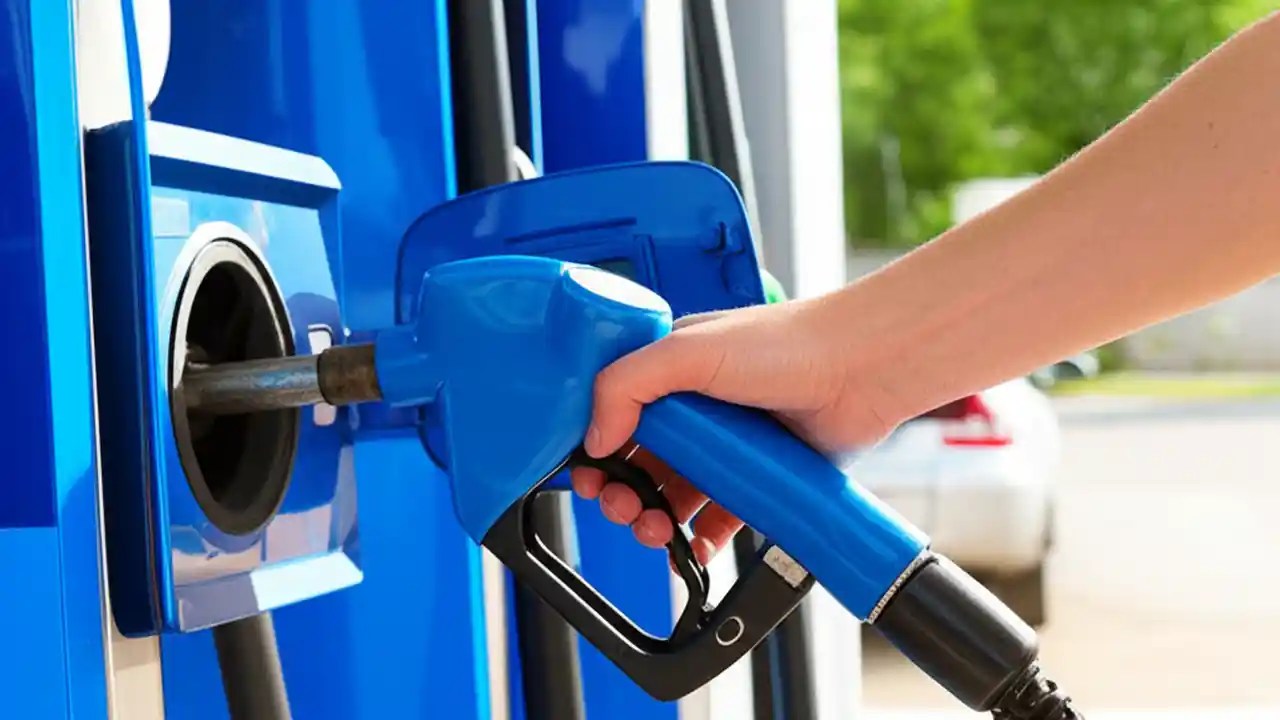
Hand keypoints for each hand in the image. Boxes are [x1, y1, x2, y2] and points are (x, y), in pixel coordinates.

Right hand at [570, 296, 899, 564]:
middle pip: (636, 465)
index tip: (590, 478)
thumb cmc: (787, 343)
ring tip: (657, 531)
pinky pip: (715, 519)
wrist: (860, 370)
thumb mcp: (689, 348)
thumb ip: (627, 384)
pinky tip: (692, 550)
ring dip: (654, 521)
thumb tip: (594, 438)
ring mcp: (723, 447)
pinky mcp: (754, 478)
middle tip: (625, 509)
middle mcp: (692, 409)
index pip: (612, 417)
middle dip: (621, 495)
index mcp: (668, 371)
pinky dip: (698, 540)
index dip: (595, 452)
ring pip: (671, 497)